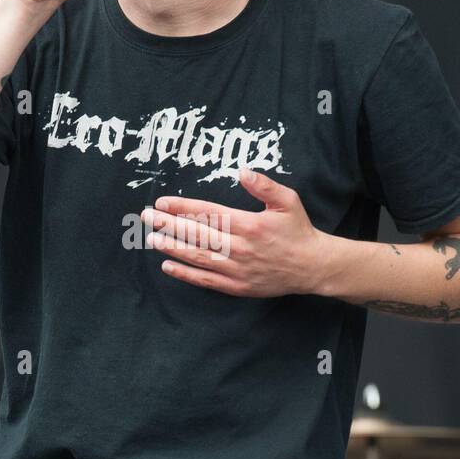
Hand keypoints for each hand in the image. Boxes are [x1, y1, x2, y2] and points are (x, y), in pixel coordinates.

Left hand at [140, 168, 328, 297]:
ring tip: (152, 238)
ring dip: (172, 247)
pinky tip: (168, 266)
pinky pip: (206, 280)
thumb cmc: (298, 230)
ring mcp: (237, 269)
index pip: (208, 214)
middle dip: (169, 224)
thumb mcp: (288, 201)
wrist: (312, 267)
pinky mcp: (237, 286)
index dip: (183, 207)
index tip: (163, 202)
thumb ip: (265, 185)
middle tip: (146, 217)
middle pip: (197, 235)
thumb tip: (243, 172)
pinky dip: (186, 273)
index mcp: (249, 225)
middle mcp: (240, 248)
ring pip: (198, 257)